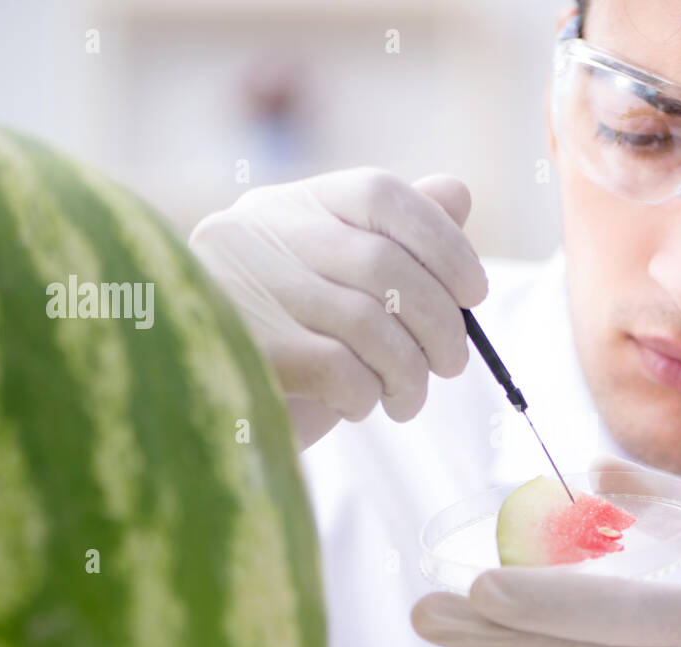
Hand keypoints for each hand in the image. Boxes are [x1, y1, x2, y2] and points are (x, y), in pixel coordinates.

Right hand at [189, 168, 488, 446]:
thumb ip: (395, 240)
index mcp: (284, 207)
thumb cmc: (285, 352)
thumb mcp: (342, 292)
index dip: (444, 242)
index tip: (474, 293)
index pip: (380, 194)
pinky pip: (339, 368)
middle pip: (383, 265)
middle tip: (451, 365)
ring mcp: (239, 287)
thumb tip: (456, 192)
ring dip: (408, 372)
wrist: (206, 420)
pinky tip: (359, 405)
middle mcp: (255, 233)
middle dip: (438, 324)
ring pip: (367, 322)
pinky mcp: (240, 350)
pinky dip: (367, 393)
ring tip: (407, 399)